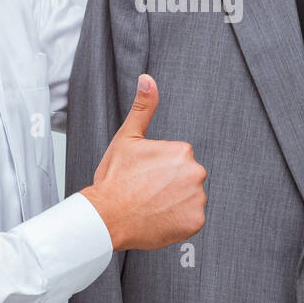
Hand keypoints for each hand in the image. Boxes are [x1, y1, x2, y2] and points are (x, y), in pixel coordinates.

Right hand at [80, 74, 207, 250]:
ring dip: (174, 204)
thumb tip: (148, 79)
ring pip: (189, 200)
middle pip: (185, 180)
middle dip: (169, 186)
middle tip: (145, 193)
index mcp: (183, 151)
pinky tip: (158, 219)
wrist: (106, 217)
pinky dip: (177, 222)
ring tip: (150, 206)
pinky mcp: (195, 223)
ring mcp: (197, 199)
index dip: (158, 170)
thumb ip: (143, 107)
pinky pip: (190, 221)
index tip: (143, 177)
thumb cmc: (114, 178)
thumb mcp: (127, 137)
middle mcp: (196, 173)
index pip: (177, 161)